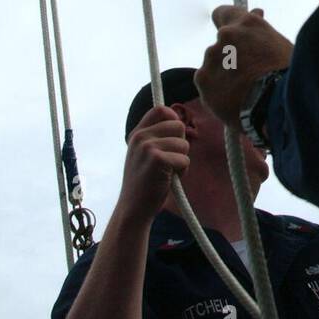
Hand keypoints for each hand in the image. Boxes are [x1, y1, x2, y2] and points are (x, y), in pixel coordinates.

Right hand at [118, 106, 190, 225]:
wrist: (134, 209)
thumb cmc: (145, 183)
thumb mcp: (144, 155)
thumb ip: (157, 138)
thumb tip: (180, 123)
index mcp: (137, 133)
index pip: (160, 109)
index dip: (174, 118)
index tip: (175, 135)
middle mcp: (140, 137)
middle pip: (178, 126)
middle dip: (181, 144)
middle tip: (169, 162)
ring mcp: (147, 147)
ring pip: (184, 144)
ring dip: (182, 160)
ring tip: (167, 173)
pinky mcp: (157, 159)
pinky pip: (185, 159)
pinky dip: (182, 172)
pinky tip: (168, 180)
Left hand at [195, 6, 293, 126]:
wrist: (276, 105)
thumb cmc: (287, 75)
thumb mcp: (280, 46)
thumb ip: (261, 31)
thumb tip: (256, 13)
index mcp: (247, 23)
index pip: (223, 13)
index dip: (227, 24)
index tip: (232, 35)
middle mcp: (226, 36)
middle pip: (221, 46)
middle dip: (230, 57)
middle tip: (248, 74)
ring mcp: (211, 58)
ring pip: (214, 66)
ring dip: (224, 75)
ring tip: (244, 92)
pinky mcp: (203, 80)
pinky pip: (207, 85)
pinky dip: (217, 92)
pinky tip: (234, 101)